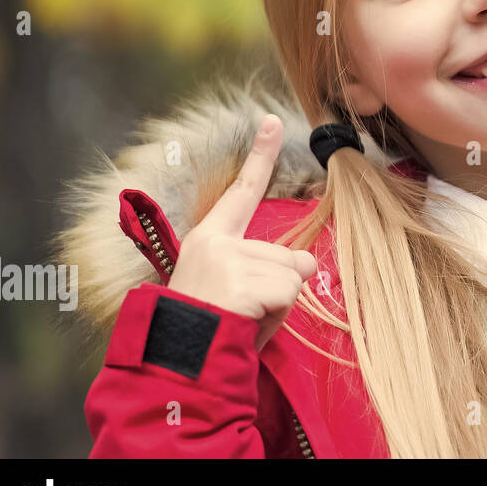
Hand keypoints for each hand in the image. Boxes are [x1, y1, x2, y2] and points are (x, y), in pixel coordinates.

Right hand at [167, 114, 318, 351]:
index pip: (241, 192)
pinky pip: (289, 293)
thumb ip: (269, 267)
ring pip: (292, 276)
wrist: (180, 365)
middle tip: (243, 313)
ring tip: (243, 321)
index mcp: (209, 240)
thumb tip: (306, 261)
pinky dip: (277, 317)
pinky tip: (246, 324)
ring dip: (278, 307)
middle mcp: (216, 243)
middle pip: (287, 256)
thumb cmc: (210, 333)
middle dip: (279, 290)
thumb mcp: (238, 291)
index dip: (259, 155)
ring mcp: (227, 260)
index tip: (271, 120)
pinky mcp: (239, 281)